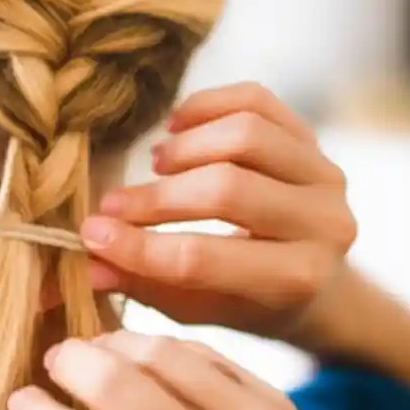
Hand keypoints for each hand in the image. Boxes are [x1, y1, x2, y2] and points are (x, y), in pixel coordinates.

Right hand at [79, 82, 355, 337]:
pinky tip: (176, 129)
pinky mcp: (313, 137)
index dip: (138, 246)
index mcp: (297, 279)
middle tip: (112, 204)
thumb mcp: (196, 309)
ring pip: (245, 135)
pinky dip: (206, 107)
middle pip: (226, 189)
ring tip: (155, 165)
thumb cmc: (246, 301)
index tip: (90, 234)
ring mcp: (325, 174)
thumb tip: (83, 267)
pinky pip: (256, 100)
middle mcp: (326, 224)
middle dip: (156, 197)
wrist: (316, 280)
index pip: (204, 258)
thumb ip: (143, 285)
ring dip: (185, 149)